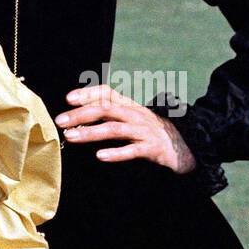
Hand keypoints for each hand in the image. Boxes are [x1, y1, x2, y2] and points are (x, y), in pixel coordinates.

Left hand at [56, 85, 196, 173]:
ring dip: (90, 133)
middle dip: (80, 114)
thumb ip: (110, 114)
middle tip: (60, 121)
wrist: (188, 146)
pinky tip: (100, 156)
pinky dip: (116, 153)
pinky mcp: (153, 149)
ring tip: (71, 137)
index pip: (107, 93)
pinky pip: (133, 150)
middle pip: (105, 109)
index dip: (87, 93)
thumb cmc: (152, 132)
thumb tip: (78, 118)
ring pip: (114, 129)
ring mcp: (144, 131)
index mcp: (129, 106)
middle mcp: (135, 114)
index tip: (68, 99)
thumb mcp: (132, 118)